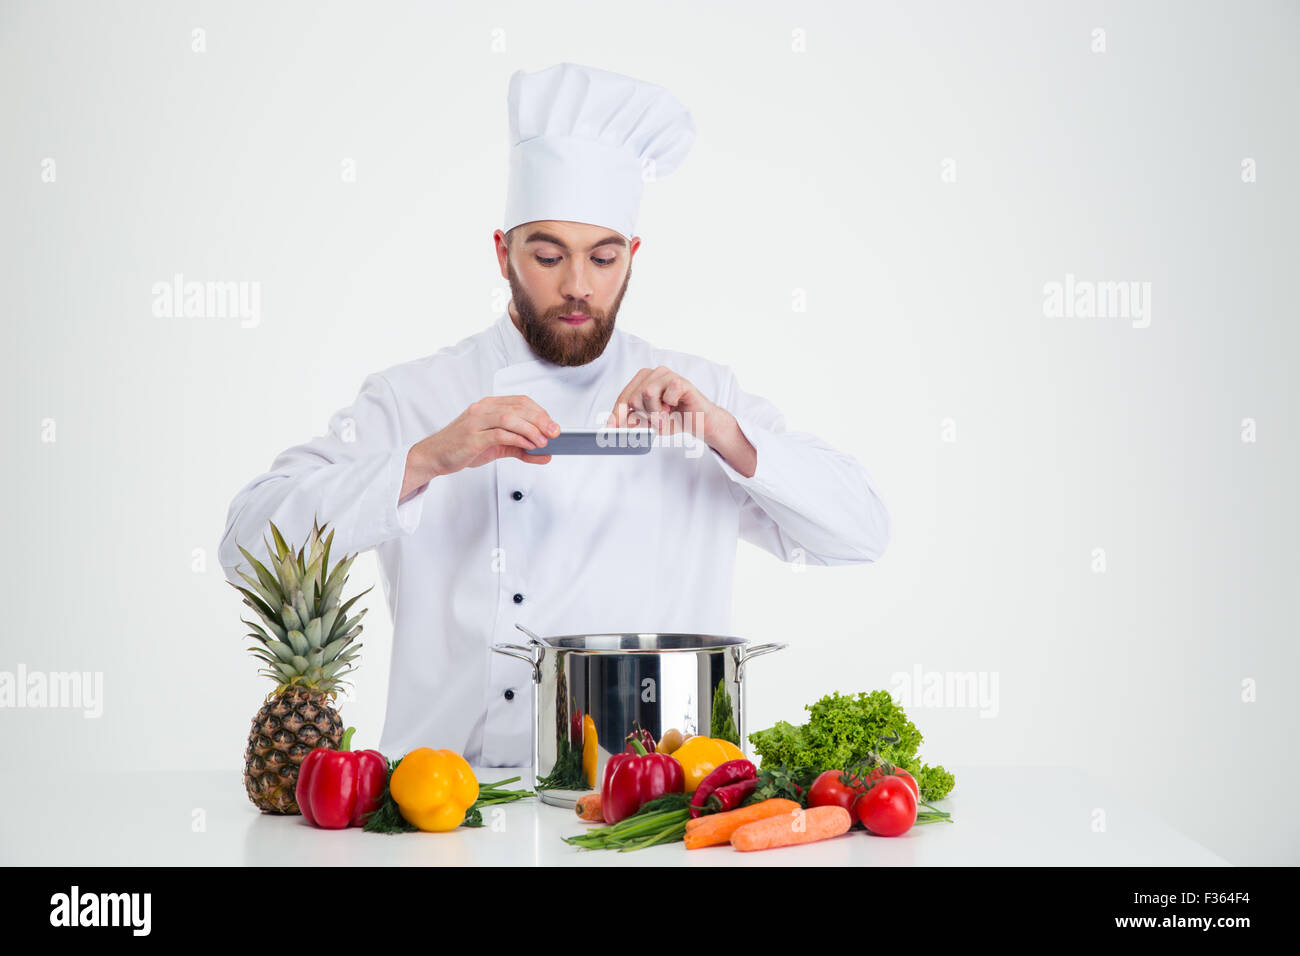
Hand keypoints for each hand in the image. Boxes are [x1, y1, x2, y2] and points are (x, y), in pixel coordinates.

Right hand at [402, 395, 558, 498]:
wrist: (434, 456)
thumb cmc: (464, 447)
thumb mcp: (496, 447)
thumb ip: (521, 448)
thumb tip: (545, 455)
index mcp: (489, 405)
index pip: (520, 401)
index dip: (540, 412)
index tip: (553, 425)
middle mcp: (483, 409)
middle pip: (518, 408)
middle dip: (541, 420)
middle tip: (555, 433)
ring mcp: (477, 422)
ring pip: (510, 418)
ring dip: (531, 430)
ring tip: (543, 442)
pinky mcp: (473, 437)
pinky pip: (500, 434)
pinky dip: (518, 439)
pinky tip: (528, 446)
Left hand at [605, 365, 721, 441]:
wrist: (699, 421)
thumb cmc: (675, 419)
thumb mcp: (650, 423)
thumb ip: (634, 422)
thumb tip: (617, 426)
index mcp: (642, 381)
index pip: (624, 397)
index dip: (617, 413)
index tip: (611, 428)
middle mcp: (653, 374)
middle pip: (634, 396)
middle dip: (643, 414)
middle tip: (657, 421)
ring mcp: (667, 375)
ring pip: (647, 393)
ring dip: (656, 412)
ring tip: (666, 415)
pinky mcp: (680, 381)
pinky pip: (666, 395)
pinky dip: (670, 406)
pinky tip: (677, 406)